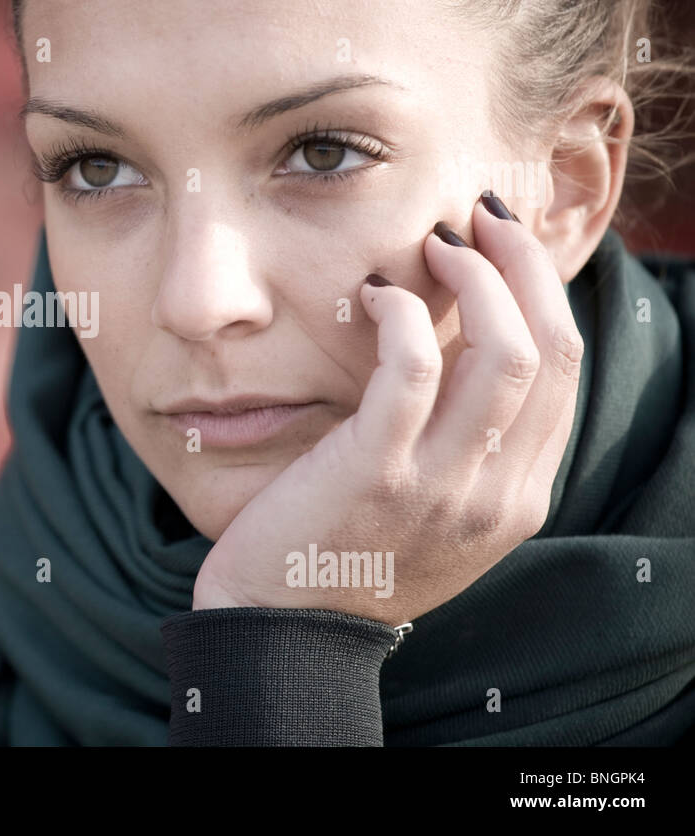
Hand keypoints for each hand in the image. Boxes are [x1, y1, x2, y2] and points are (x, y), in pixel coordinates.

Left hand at [192, 193, 584, 625]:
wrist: (281, 631)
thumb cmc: (344, 555)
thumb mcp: (431, 512)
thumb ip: (464, 447)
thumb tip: (465, 348)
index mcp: (517, 499)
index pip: (566, 373)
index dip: (543, 293)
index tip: (504, 244)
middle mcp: (498, 494)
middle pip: (553, 351)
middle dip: (525, 267)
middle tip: (480, 218)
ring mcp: (443, 487)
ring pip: (507, 354)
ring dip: (478, 279)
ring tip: (435, 242)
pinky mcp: (376, 473)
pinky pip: (414, 369)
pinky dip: (403, 316)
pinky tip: (375, 295)